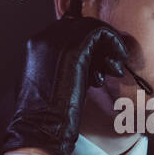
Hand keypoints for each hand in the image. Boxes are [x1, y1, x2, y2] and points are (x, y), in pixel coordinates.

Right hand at [2, 16, 130, 154]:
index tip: (100, 60)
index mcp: (34, 47)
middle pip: (80, 26)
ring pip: (91, 28)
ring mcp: (56, 41)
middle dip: (99, 44)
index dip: (88, 44)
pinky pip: (100, 33)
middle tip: (112, 62)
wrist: (39, 128)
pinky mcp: (72, 49)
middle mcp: (43, 38)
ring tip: (115, 69)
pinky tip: (120, 60)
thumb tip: (86, 65)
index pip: (66, 30)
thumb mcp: (48, 84)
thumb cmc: (44, 116)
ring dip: (109, 46)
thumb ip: (61, 68)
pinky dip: (114, 43)